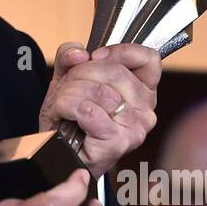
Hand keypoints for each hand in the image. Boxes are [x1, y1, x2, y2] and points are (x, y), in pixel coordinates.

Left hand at [38, 42, 160, 176]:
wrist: (58, 153)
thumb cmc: (69, 118)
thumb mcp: (67, 78)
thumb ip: (70, 57)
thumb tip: (80, 53)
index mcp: (142, 91)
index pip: (149, 59)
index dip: (118, 52)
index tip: (95, 57)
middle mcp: (146, 110)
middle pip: (115, 71)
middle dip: (80, 73)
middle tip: (66, 86)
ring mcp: (135, 128)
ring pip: (99, 90)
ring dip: (69, 92)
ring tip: (62, 103)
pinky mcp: (117, 142)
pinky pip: (88, 110)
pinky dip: (66, 107)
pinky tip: (63, 115)